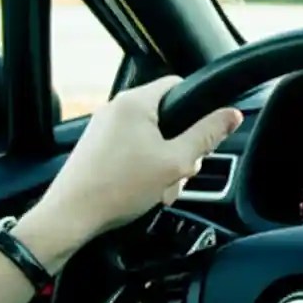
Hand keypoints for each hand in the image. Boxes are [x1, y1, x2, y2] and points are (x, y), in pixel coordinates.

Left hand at [15, 76, 242, 270]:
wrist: (70, 217)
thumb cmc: (119, 188)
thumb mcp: (175, 162)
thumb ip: (206, 135)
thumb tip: (232, 114)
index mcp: (135, 102)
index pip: (178, 85)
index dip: (198, 108)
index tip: (203, 135)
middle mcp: (116, 108)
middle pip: (166, 115)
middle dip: (180, 145)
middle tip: (180, 170)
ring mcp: (102, 127)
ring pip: (150, 136)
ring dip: (163, 160)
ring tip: (159, 187)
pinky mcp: (96, 147)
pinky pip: (132, 148)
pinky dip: (144, 166)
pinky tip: (143, 190)